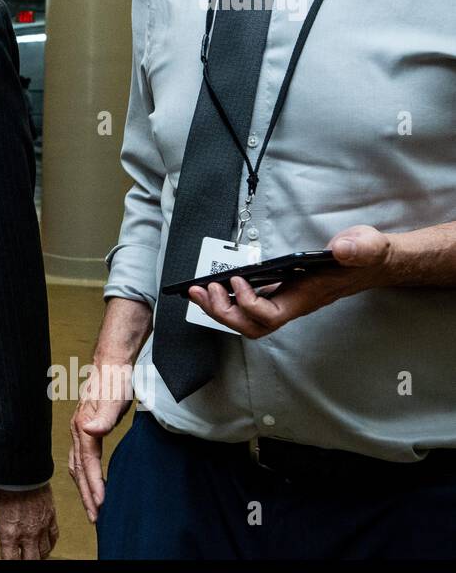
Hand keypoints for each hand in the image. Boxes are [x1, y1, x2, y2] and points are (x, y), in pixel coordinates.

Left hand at [0, 484, 58, 559]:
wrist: (19, 471)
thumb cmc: (3, 487)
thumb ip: (1, 529)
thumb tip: (5, 537)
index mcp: (10, 534)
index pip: (11, 560)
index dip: (9, 562)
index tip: (9, 560)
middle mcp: (28, 533)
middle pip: (32, 560)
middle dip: (27, 560)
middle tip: (23, 558)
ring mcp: (41, 526)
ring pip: (45, 551)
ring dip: (39, 554)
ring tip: (34, 554)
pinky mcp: (51, 517)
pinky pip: (54, 537)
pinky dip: (50, 543)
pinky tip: (47, 544)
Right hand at [68, 361, 134, 522]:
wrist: (112, 362)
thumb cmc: (114, 380)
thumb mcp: (114, 398)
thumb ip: (103, 416)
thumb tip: (90, 431)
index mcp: (83, 426)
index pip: (87, 462)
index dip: (93, 484)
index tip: (101, 504)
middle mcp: (78, 430)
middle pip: (79, 468)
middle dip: (86, 494)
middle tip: (95, 517)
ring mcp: (80, 429)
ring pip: (77, 465)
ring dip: (84, 487)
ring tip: (93, 506)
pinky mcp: (87, 428)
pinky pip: (82, 458)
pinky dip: (85, 474)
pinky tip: (92, 481)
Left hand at [186, 225, 393, 337]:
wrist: (373, 263)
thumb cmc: (367, 257)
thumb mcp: (367, 247)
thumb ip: (358, 249)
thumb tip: (341, 249)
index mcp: (307, 297)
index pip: (271, 316)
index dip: (248, 304)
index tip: (236, 280)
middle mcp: (292, 304)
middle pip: (251, 325)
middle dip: (222, 312)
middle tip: (201, 290)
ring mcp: (285, 300)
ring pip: (246, 320)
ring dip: (218, 308)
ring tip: (199, 290)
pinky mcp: (279, 292)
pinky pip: (247, 306)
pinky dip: (227, 298)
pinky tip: (214, 285)